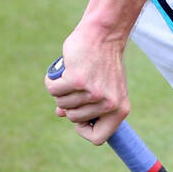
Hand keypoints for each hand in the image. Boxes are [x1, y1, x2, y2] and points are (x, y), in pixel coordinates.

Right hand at [44, 24, 128, 143]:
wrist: (104, 33)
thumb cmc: (103, 61)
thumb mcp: (102, 86)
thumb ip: (86, 104)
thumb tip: (61, 114)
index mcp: (120, 109)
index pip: (99, 138)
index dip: (84, 130)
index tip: (80, 118)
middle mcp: (108, 104)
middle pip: (74, 119)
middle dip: (70, 104)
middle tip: (78, 85)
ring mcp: (93, 93)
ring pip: (62, 104)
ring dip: (62, 90)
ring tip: (73, 74)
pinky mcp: (76, 80)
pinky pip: (53, 90)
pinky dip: (52, 80)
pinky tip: (62, 70)